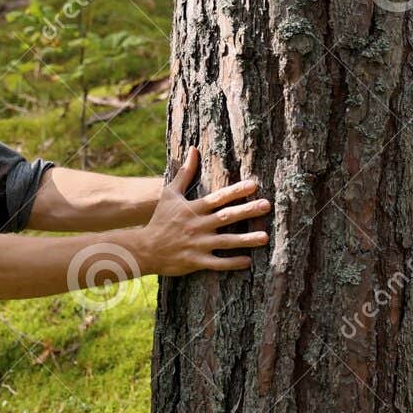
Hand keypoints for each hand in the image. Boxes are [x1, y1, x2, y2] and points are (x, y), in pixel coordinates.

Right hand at [138, 148, 270, 276]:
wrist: (145, 248)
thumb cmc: (161, 219)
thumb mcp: (170, 194)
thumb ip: (185, 173)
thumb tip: (193, 150)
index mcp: (193, 208)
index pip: (218, 198)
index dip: (236, 191)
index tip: (253, 185)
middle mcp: (198, 225)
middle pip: (226, 217)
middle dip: (247, 211)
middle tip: (266, 206)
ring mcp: (198, 244)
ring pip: (226, 241)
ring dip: (246, 239)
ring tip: (265, 237)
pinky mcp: (196, 261)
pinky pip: (217, 263)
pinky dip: (232, 263)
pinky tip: (248, 261)